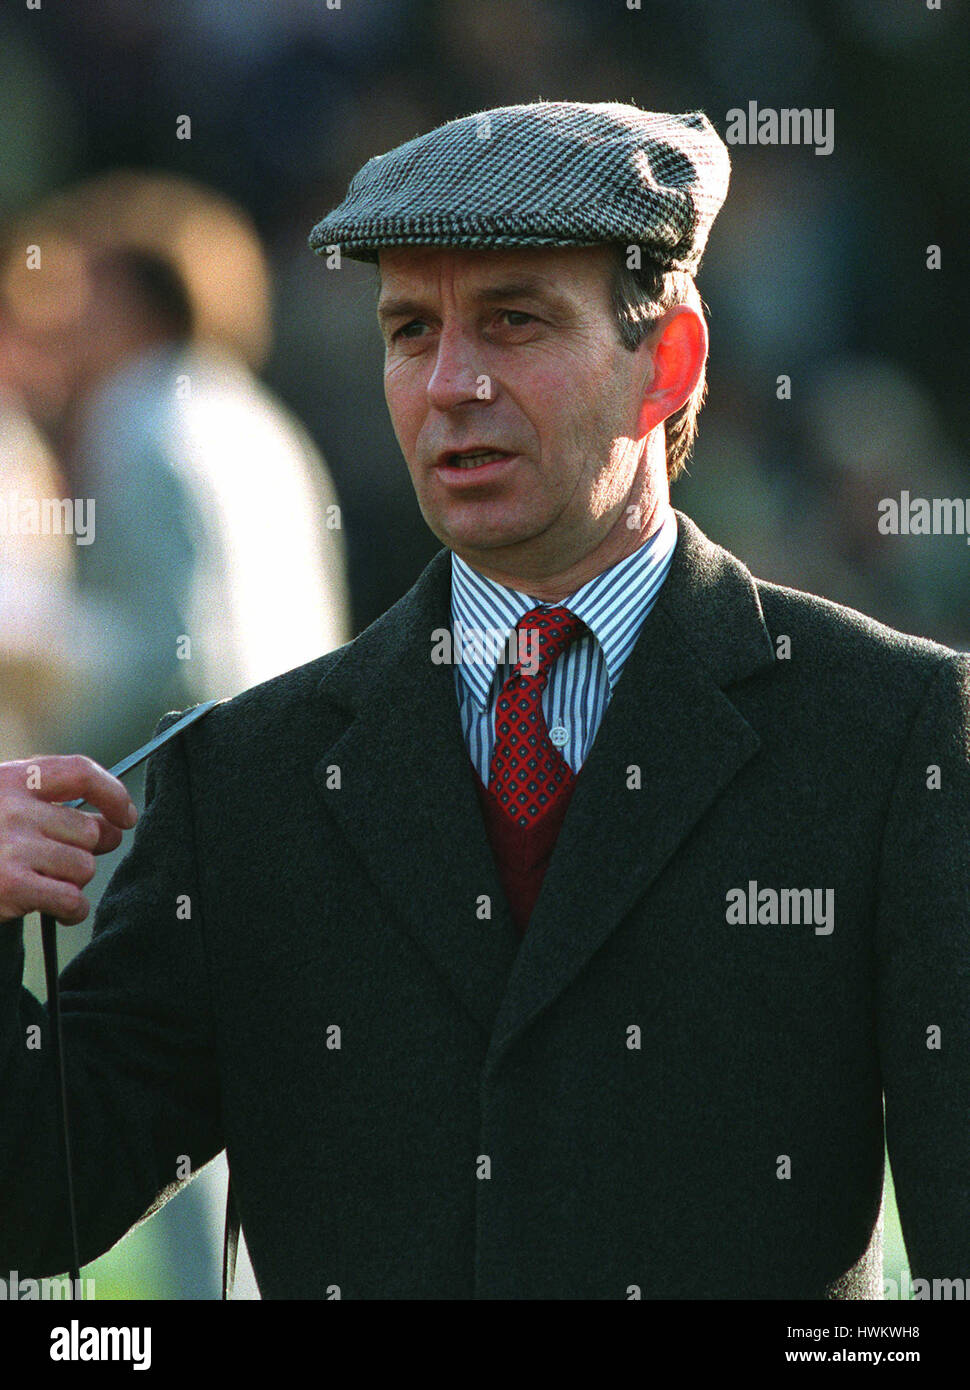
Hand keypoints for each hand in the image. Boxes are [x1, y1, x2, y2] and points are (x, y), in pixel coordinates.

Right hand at [0, 756, 138, 924]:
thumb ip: (41, 803)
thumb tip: (109, 821)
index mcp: (10, 780)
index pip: (80, 772)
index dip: (113, 793)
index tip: (125, 815)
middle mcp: (13, 809)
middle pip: (90, 829)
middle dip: (90, 850)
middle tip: (71, 862)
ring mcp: (11, 847)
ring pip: (84, 866)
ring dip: (74, 882)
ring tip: (48, 884)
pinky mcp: (11, 886)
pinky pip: (71, 899)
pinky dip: (73, 910)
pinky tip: (60, 909)